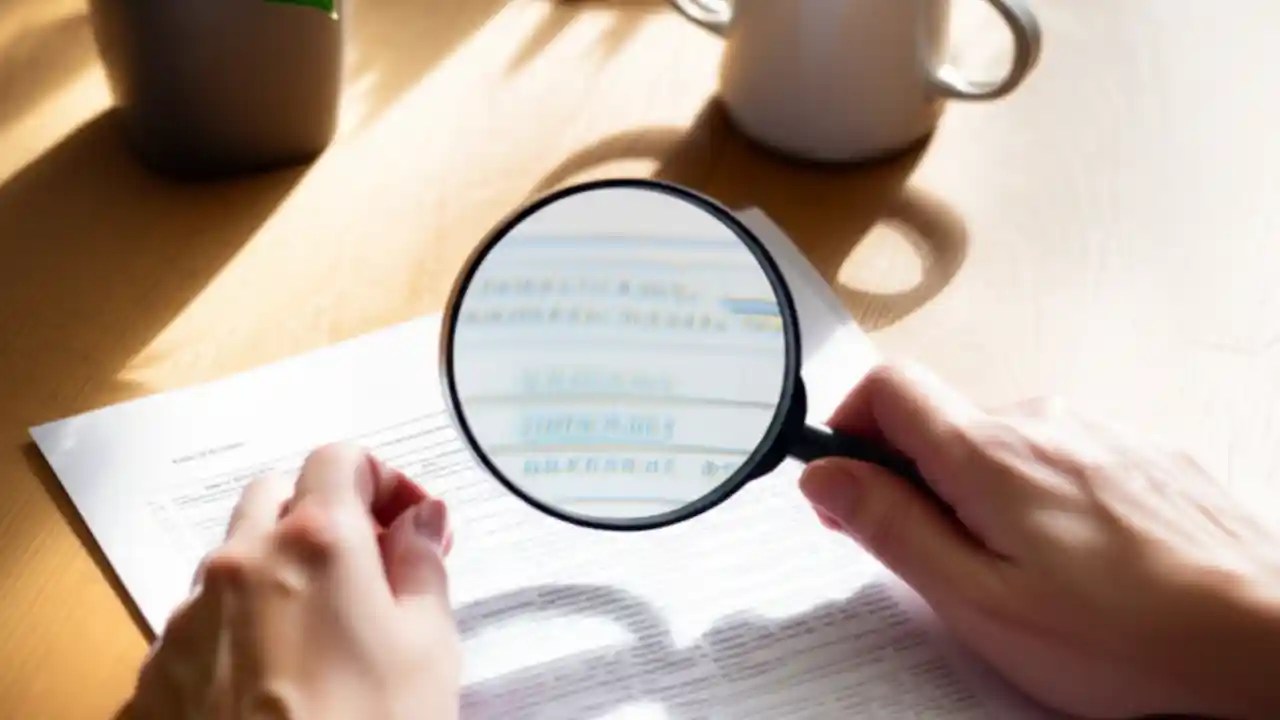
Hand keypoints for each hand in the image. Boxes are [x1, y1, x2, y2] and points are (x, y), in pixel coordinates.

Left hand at [118, 443, 459, 719]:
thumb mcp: (429, 648)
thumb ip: (423, 566)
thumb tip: (419, 522)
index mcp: (315, 541)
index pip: (340, 458)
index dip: (385, 480)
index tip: (413, 524)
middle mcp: (239, 562)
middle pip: (277, 496)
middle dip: (326, 516)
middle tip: (372, 569)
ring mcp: (187, 619)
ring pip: (232, 559)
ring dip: (278, 570)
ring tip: (321, 632)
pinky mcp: (154, 674)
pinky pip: (198, 623)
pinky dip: (238, 627)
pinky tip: (273, 680)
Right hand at [799, 364, 1279, 719]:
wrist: (1263, 642)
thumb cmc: (1127, 638)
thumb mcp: (977, 601)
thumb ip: (890, 528)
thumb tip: (826, 476)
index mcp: (989, 455)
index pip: (887, 386)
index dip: (849, 425)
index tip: (849, 483)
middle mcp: (1043, 424)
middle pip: (942, 421)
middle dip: (915, 479)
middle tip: (933, 556)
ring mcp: (1099, 434)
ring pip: (1003, 443)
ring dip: (982, 492)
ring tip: (1018, 572)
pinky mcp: (1141, 455)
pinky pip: (1061, 458)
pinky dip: (1042, 497)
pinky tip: (1076, 560)